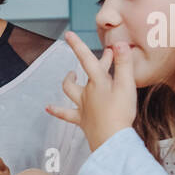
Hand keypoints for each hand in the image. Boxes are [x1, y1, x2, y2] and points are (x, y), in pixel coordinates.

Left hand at [46, 31, 136, 151]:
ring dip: (68, 81)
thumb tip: (119, 43)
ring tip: (69, 75)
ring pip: (70, 90)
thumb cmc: (120, 114)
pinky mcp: (81, 120)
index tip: (69, 34)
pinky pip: (66, 114)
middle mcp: (87, 92)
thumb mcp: (127, 86)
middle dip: (97, 61)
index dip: (77, 46)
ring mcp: (82, 106)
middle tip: (108, 54)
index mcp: (98, 82)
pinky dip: (56, 110)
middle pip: (87, 73)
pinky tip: (47, 108)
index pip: (86, 59)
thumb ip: (124, 64)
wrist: (111, 140)